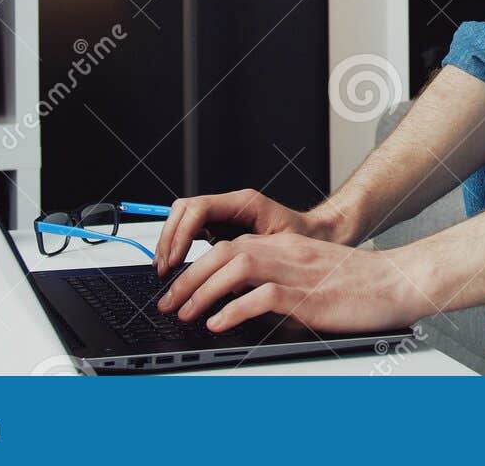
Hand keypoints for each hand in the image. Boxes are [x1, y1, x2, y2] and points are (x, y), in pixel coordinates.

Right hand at [152, 189, 342, 275]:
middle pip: (184, 210)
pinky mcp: (221, 227)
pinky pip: (190, 230)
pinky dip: (178, 247)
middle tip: (164, 270)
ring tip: (165, 272)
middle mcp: (230, 205)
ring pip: (183, 219)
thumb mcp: (280, 249)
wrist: (320, 235)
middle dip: (169, 239)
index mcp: (244, 202)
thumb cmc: (306, 240)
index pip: (199, 208)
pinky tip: (176, 268)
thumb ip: (252, 258)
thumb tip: (224, 281)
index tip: (174, 261)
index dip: (181, 234)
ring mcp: (223, 214)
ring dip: (169, 243)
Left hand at [155, 233, 428, 334]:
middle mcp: (288, 252)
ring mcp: (298, 271)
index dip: (199, 265)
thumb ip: (282, 281)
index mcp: (288, 247)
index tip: (179, 287)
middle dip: (190, 278)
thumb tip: (244, 303)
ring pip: (236, 267)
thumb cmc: (362, 285)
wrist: (399, 282)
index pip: (231, 245)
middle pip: (225, 253)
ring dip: (203, 291)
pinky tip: (218, 323)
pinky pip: (261, 296)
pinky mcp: (308, 295)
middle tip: (169, 302)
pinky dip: (233, 310)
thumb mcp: (314, 276)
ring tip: (185, 313)